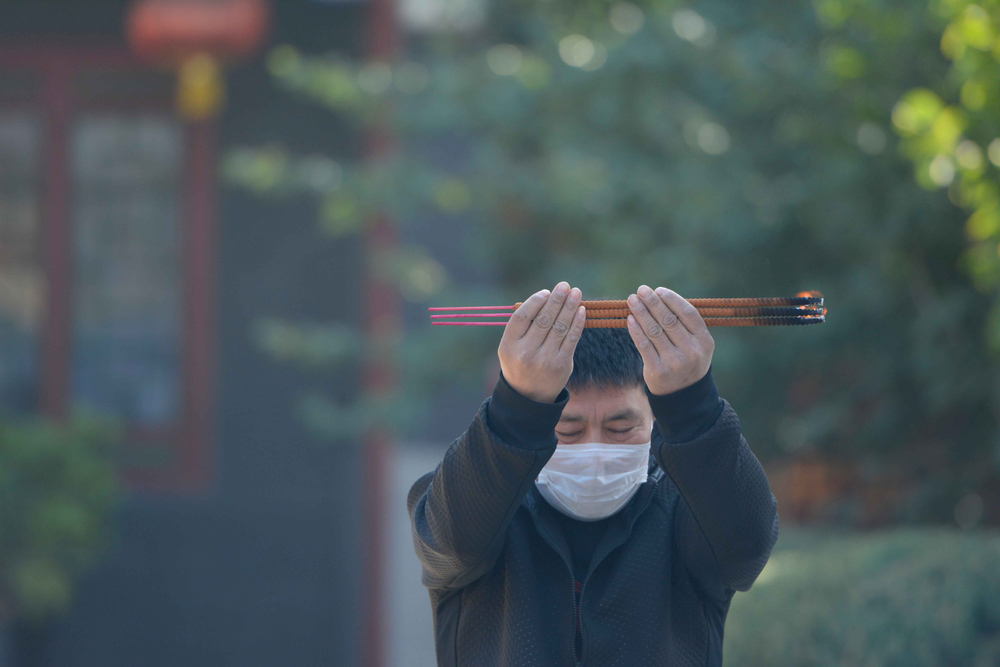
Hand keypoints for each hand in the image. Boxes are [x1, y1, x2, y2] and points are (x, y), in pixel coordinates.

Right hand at [498, 281, 585, 402]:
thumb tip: (547, 297)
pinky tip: (581, 310)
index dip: (535, 301)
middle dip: (556, 300)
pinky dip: (577, 323)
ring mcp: (544, 360)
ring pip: (559, 327)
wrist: (529, 396)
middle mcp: (526, 353)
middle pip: (543, 320)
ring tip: (576, 292)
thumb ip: (523, 326)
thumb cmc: (520, 362)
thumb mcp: (511, 346)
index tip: (546, 291)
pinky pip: (571, 339)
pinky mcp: (562, 365)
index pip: (522, 317)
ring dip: (569, 307)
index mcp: (509, 346)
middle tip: (565, 285)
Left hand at [625, 285, 714, 395]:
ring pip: (654, 331)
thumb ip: (684, 324)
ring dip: (641, 313)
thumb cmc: (687, 359)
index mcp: (704, 340)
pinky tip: (630, 319)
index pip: (688, 314)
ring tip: (632, 300)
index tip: (658, 290)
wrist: (683, 394)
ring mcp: (675, 362)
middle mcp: (692, 351)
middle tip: (641, 290)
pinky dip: (636, 331)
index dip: (672, 300)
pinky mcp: (658, 371)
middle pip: (669, 320)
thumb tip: (658, 297)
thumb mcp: (696, 344)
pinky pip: (644, 346)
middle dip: (653, 303)